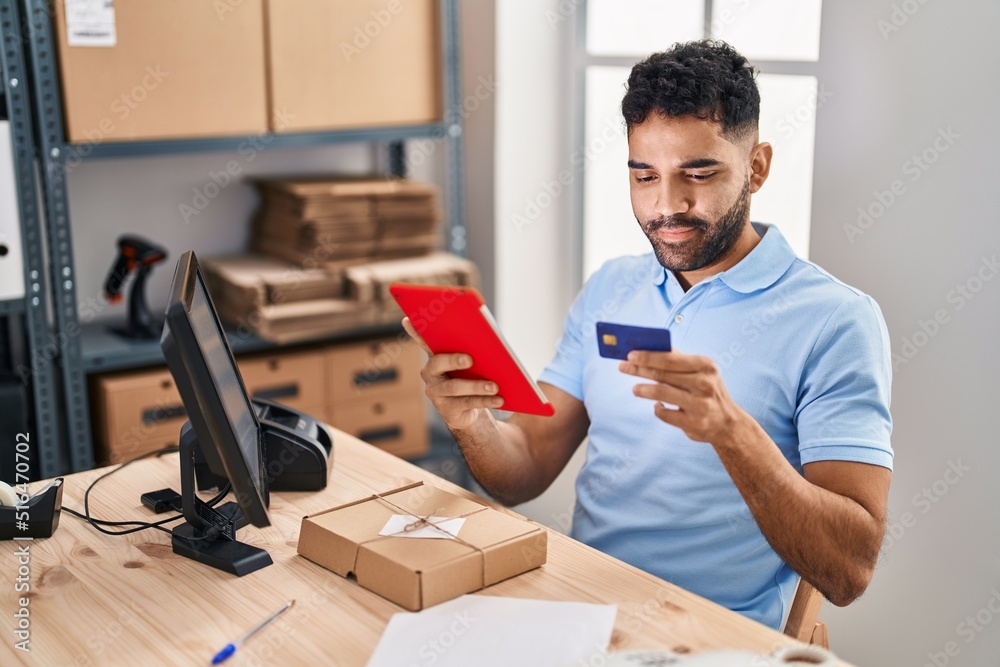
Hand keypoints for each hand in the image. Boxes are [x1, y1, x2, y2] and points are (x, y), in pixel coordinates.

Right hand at [402, 317, 503, 431]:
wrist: (470, 411)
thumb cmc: (472, 378)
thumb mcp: (473, 364)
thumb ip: (475, 351)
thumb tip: (492, 345)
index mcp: (436, 355)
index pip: (424, 340)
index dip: (415, 331)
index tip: (409, 319)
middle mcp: (430, 373)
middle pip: (438, 363)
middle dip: (453, 359)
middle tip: (470, 358)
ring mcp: (436, 392)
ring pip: (454, 386)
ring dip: (476, 386)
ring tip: (494, 386)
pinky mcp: (446, 409)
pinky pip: (466, 403)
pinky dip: (485, 401)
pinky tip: (499, 399)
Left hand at [618, 350, 745, 444]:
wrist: (727, 423)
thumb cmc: (708, 391)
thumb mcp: (701, 371)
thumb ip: (678, 360)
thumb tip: (649, 346)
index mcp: (705, 366)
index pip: (669, 358)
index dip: (647, 356)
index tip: (629, 354)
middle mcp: (704, 383)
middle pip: (662, 374)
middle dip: (639, 369)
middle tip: (623, 367)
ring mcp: (699, 405)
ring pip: (662, 393)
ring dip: (644, 390)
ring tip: (635, 389)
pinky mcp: (693, 423)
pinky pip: (665, 414)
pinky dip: (658, 409)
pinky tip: (657, 406)